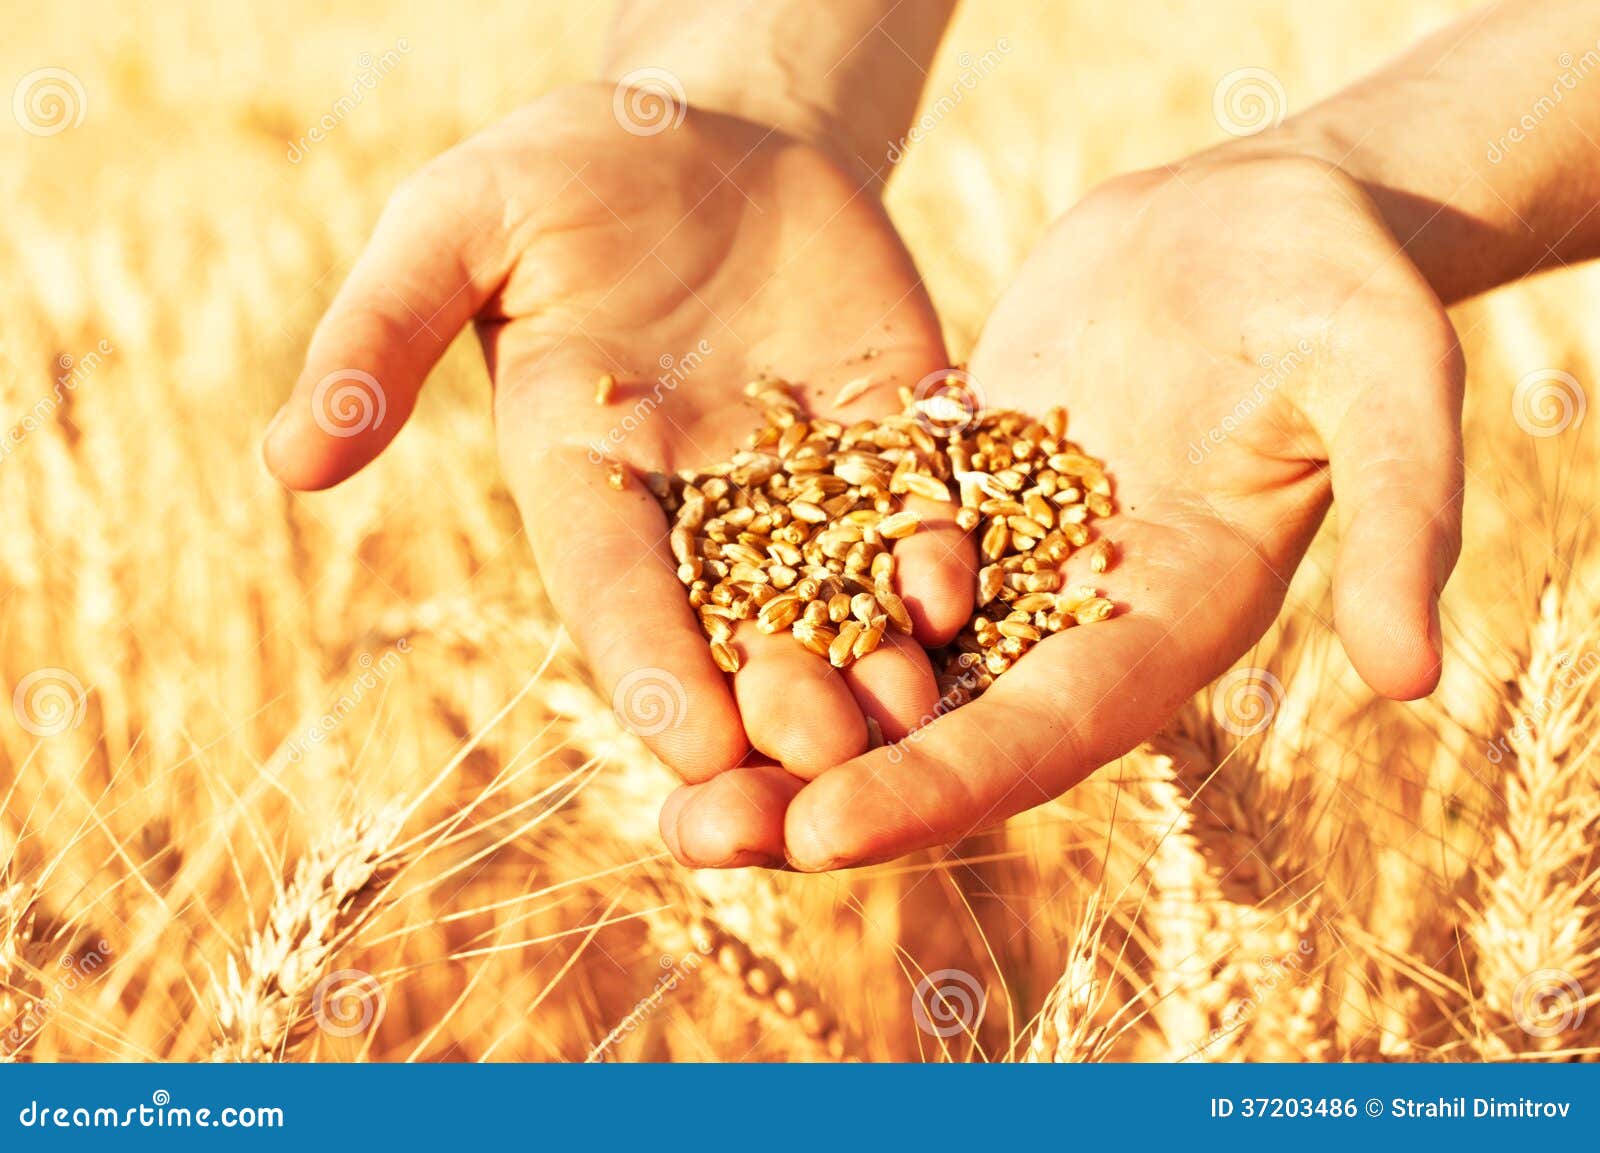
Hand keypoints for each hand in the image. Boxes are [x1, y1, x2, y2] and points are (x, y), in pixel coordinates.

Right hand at [262, 84, 974, 844]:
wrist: (703, 137)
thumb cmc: (557, 176)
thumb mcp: (454, 228)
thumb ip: (382, 335)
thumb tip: (288, 463)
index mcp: (585, 486)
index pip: (614, 599)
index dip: (651, 675)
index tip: (691, 756)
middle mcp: (697, 511)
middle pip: (732, 638)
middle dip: (772, 715)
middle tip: (813, 779)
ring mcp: (802, 483)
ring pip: (838, 602)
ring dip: (872, 668)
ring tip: (906, 722)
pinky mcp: (888, 438)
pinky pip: (918, 514)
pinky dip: (936, 560)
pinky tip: (955, 597)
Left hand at [670, 152, 1463, 869]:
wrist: (1256, 214)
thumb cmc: (1337, 283)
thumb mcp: (1385, 379)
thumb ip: (1400, 515)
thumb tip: (1415, 677)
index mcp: (1170, 622)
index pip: (1044, 730)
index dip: (936, 784)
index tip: (819, 833)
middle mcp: (1074, 617)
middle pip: (938, 730)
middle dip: (818, 787)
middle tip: (694, 834)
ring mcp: (1007, 560)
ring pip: (873, 661)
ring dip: (772, 717)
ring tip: (664, 774)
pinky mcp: (952, 495)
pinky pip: (849, 556)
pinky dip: (773, 597)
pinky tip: (679, 625)